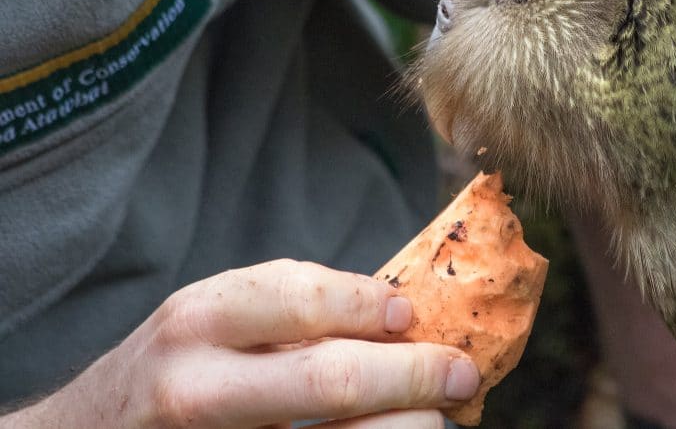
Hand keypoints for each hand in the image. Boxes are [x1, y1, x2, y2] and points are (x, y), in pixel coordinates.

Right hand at [4, 259, 478, 427]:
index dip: (370, 307)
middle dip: (410, 377)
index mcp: (201, 320)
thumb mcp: (212, 322)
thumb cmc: (172, 369)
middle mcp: (196, 384)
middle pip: (326, 382)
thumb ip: (288, 311)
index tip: (414, 316)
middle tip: (460, 373)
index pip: (301, 300)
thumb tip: (398, 315)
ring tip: (436, 418)